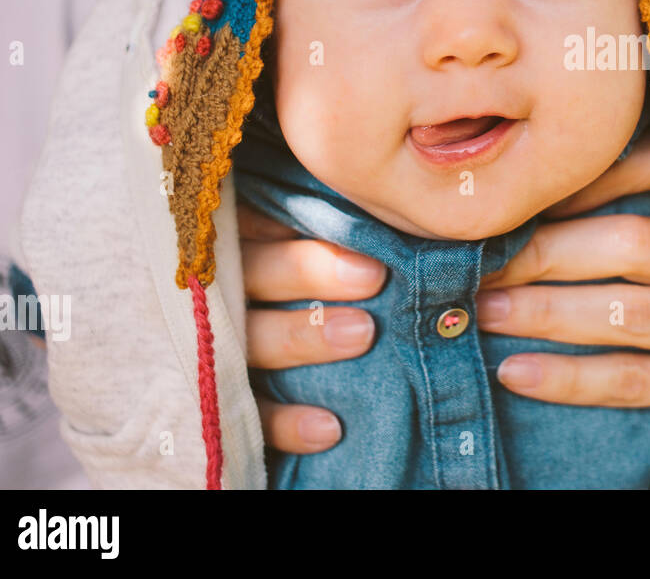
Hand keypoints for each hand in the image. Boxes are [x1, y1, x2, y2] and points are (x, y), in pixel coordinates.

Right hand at [238, 201, 386, 453]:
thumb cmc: (356, 280)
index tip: (361, 236)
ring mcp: (228, 346)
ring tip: (363, 334)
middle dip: (310, 271)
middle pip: (253, 271)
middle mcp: (233, 289)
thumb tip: (422, 222)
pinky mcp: (236, 401)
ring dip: (305, 337)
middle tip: (374, 277)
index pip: (262, 222)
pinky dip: (288, 422)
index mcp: (253, 236)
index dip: (305, 222)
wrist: (320, 370)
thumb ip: (361, 233)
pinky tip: (330, 427)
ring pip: (251, 339)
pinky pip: (253, 414)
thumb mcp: (350, 248)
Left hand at [475, 125, 649, 487]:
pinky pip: (634, 379)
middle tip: (480, 264)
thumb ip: (640, 194)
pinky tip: (516, 372)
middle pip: (631, 245)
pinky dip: (569, 378)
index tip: (527, 194)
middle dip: (544, 253)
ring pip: (628, 315)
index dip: (593, 176)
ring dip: (545, 314)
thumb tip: (527, 183)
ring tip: (484, 313)